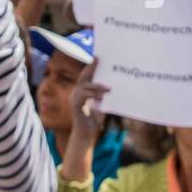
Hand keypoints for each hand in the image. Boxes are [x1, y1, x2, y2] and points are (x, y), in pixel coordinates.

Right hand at [60, 59, 108, 182]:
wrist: (86, 135)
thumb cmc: (95, 120)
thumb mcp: (103, 104)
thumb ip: (105, 95)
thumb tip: (116, 85)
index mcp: (83, 91)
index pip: (87, 75)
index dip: (92, 66)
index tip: (98, 57)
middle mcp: (77, 92)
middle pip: (84, 76)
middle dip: (91, 67)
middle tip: (98, 59)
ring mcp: (74, 98)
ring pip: (85, 86)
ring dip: (97, 86)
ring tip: (109, 89)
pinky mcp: (75, 106)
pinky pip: (83, 96)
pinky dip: (93, 95)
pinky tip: (102, 97)